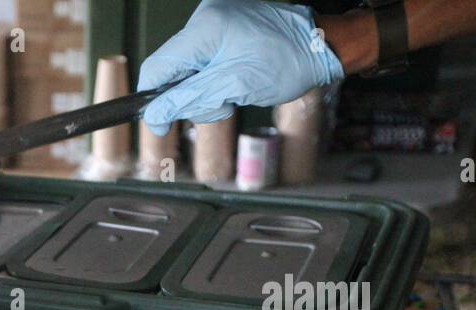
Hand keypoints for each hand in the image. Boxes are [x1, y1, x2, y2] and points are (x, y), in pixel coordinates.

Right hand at [138, 0, 345, 136]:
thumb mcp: (234, 87)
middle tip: (223, 104)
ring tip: (234, 93)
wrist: (322, 45)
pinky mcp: (224, 28)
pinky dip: (214, 79)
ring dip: (205, 91)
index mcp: (204, 28)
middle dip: (190, 97)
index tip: (161, 126)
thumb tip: (153, 117)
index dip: (154, 100)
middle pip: (172, 71)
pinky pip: (204, 62)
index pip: (157, 67)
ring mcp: (214, 21)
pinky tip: (236, 82)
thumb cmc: (287, 62)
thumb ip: (188, 100)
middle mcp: (204, 18)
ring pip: (188, 70)